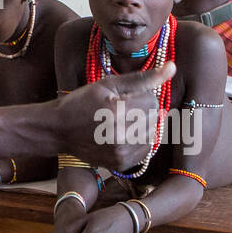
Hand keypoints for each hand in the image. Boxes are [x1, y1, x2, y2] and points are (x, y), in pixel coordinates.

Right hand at [55, 62, 176, 172]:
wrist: (59, 130)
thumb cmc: (82, 102)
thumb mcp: (109, 83)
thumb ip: (143, 78)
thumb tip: (173, 67)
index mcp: (118, 111)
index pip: (153, 101)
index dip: (141, 96)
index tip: (122, 98)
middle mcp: (122, 135)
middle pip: (155, 118)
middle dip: (143, 111)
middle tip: (121, 110)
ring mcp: (121, 153)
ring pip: (153, 134)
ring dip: (142, 126)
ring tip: (120, 122)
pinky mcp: (121, 165)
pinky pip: (145, 150)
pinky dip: (138, 141)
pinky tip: (121, 135)